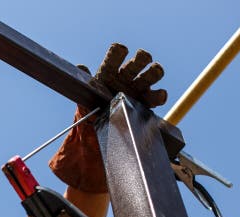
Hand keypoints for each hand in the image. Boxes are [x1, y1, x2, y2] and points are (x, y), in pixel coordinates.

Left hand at [49, 43, 167, 192]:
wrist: (97, 143)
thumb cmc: (89, 118)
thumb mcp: (83, 103)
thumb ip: (84, 86)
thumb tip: (80, 67)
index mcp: (108, 73)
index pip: (114, 56)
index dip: (118, 52)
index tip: (121, 51)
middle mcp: (125, 78)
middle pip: (138, 61)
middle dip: (141, 58)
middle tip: (142, 60)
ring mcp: (138, 90)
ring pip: (152, 74)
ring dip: (154, 72)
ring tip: (153, 74)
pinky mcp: (146, 104)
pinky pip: (158, 96)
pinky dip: (160, 95)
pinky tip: (158, 97)